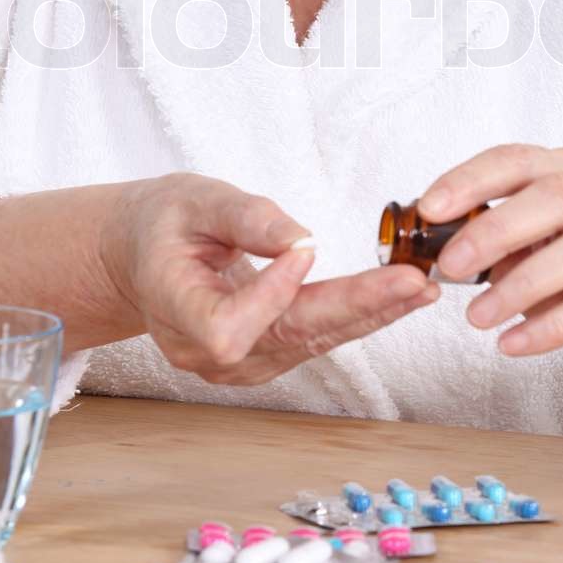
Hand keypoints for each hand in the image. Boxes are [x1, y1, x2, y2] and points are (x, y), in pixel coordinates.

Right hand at [104, 173, 439, 385]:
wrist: (142, 255)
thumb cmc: (164, 223)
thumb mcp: (195, 199)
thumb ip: (245, 217)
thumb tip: (302, 240)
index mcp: (175, 309)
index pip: (227, 326)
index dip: (269, 295)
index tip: (303, 249)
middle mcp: (203, 352)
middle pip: (288, 339)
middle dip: (355, 309)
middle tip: (412, 282)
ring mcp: (234, 364)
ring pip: (311, 343)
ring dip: (368, 315)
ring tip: (419, 288)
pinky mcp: (261, 359)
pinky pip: (314, 340)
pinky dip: (356, 317)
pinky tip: (395, 297)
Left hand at [418, 145, 562, 408]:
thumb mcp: (534, 248)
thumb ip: (498, 239)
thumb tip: (439, 247)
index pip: (520, 160)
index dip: (472, 180)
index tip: (431, 209)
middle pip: (556, 195)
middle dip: (495, 230)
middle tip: (451, 266)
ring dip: (520, 284)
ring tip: (478, 316)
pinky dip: (549, 326)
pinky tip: (513, 342)